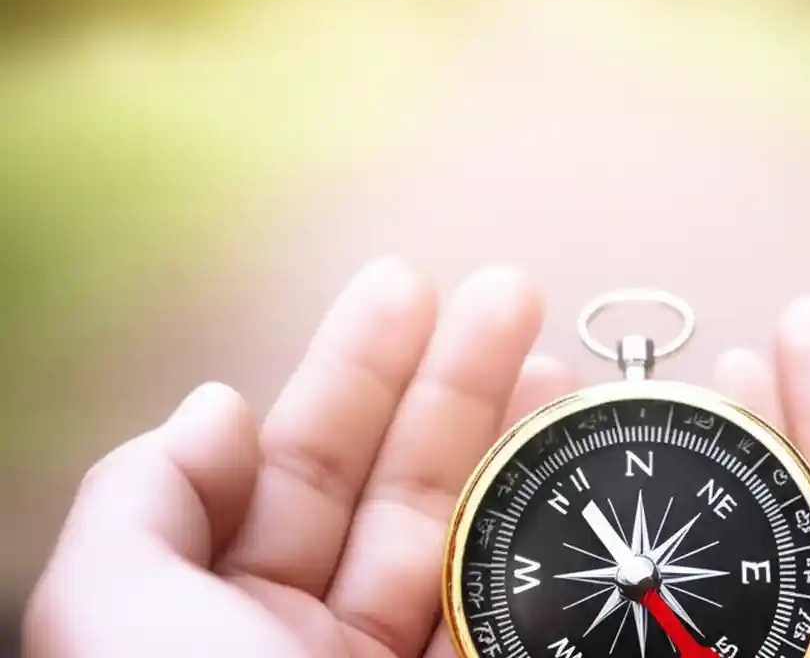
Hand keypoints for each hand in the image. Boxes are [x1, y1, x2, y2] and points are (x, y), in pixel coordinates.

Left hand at [23, 260, 577, 657]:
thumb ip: (139, 508)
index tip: (406, 290)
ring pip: (482, 539)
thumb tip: (210, 410)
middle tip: (512, 297)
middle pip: (403, 484)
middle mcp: (330, 649)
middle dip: (456, 381)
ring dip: (527, 446)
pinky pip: (540, 609)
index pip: (297, 466)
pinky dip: (569, 537)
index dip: (350, 371)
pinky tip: (591, 472)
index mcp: (228, 626)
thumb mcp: (114, 627)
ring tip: (563, 363)